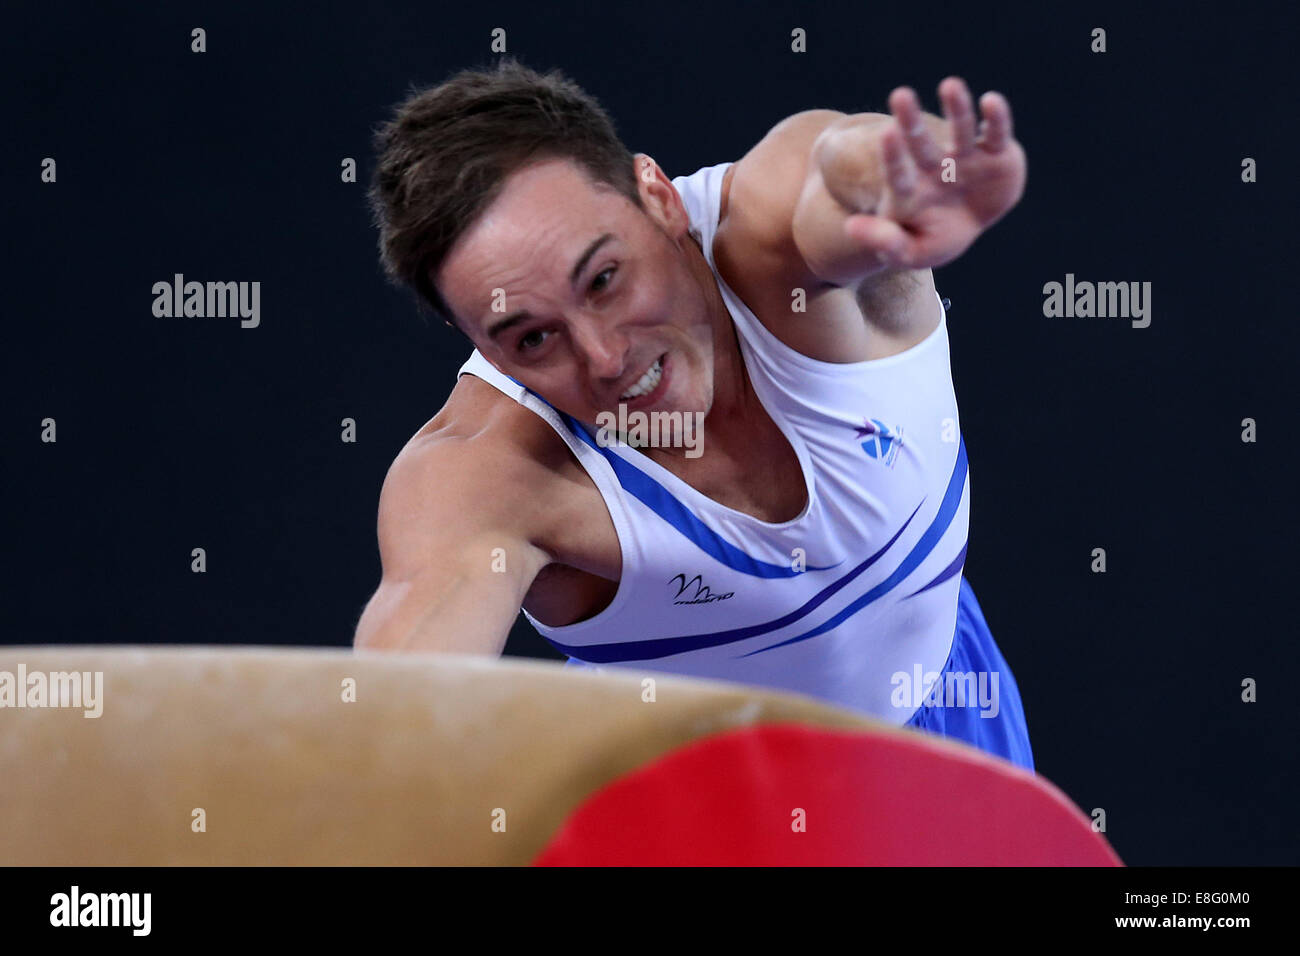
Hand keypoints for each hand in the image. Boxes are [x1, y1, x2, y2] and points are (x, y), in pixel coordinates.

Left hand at [832, 78, 1025, 271]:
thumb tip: (849, 227)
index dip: (892, 156)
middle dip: (911, 121)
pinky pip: (996, 133)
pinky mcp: (996, 154)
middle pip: (920, 142)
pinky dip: (996, 119)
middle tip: (900, 95)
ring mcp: (965, 158)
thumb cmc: (930, 237)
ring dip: (956, 108)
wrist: (966, 226)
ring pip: (960, 129)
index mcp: (911, 189)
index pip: (897, 172)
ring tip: (950, 85)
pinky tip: (992, 101)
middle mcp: (934, 167)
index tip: (886, 134)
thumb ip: (884, 242)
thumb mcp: (910, 252)